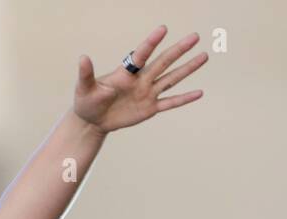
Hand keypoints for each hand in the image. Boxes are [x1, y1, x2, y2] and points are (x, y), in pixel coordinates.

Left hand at [74, 25, 207, 133]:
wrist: (92, 121)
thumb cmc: (87, 101)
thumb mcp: (84, 88)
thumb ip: (86, 73)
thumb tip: (83, 57)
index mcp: (126, 72)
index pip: (141, 54)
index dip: (151, 42)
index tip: (163, 29)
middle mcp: (140, 79)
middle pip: (163, 62)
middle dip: (178, 50)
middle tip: (195, 36)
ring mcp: (147, 93)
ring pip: (171, 79)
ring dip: (187, 69)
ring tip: (204, 56)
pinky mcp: (150, 108)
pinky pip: (170, 102)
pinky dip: (184, 98)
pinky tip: (199, 93)